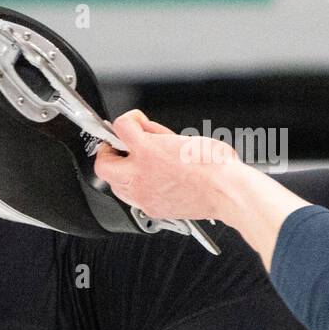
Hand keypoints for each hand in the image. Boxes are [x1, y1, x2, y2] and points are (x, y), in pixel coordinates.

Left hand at [93, 109, 242, 221]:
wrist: (226, 191)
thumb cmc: (213, 166)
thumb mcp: (184, 136)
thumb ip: (157, 134)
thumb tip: (145, 132)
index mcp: (148, 151)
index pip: (120, 127)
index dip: (128, 120)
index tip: (133, 122)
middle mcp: (140, 175)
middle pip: (103, 164)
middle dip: (109, 153)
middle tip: (120, 147)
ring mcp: (143, 195)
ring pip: (113, 185)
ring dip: (119, 172)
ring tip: (136, 165)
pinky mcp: (150, 209)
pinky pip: (132, 198)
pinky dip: (136, 188)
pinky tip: (151, 181)